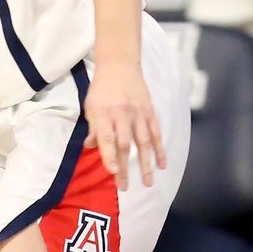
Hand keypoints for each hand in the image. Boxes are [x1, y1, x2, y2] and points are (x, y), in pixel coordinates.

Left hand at [83, 60, 165, 188]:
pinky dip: (160, 149)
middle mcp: (122, 114)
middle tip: (125, 186)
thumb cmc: (101, 88)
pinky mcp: (150, 111)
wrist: (120, 65)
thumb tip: (91, 147)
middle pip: (125, 144)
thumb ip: (93, 127)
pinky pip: (156, 133)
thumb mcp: (91, 106)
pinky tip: (162, 164)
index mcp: (104, 113)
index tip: (113, 171)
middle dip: (126, 167)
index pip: (107, 137)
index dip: (109, 155)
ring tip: (148, 182)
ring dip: (146, 163)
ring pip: (144, 142)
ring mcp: (138, 113)